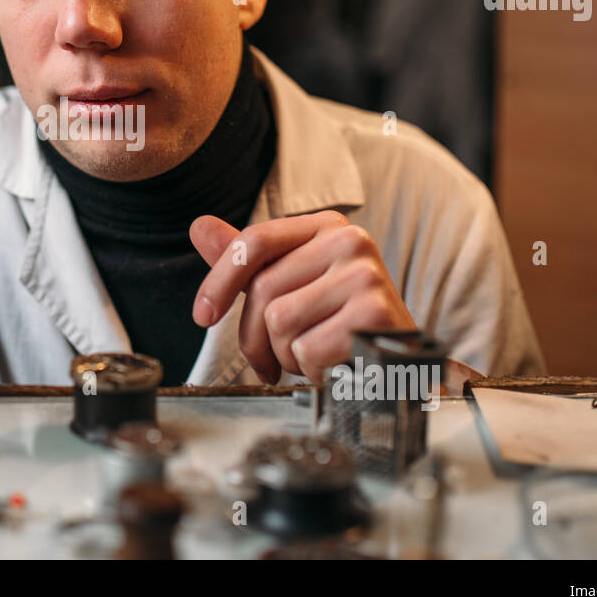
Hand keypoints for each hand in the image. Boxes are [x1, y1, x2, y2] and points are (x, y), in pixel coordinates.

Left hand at [189, 211, 415, 383]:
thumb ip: (250, 260)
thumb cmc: (341, 322)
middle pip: (263, 289)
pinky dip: (310, 369)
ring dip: (285, 355)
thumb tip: (199, 226)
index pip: (255, 241)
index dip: (220, 280)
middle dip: (255, 338)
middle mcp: (350, 241)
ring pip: (280, 321)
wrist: (398, 363)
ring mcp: (365, 275)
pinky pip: (306, 348)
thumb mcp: (294, 284)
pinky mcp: (374, 313)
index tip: (203, 315)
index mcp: (327, 226)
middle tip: (270, 360)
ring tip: (311, 356)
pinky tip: (332, 366)